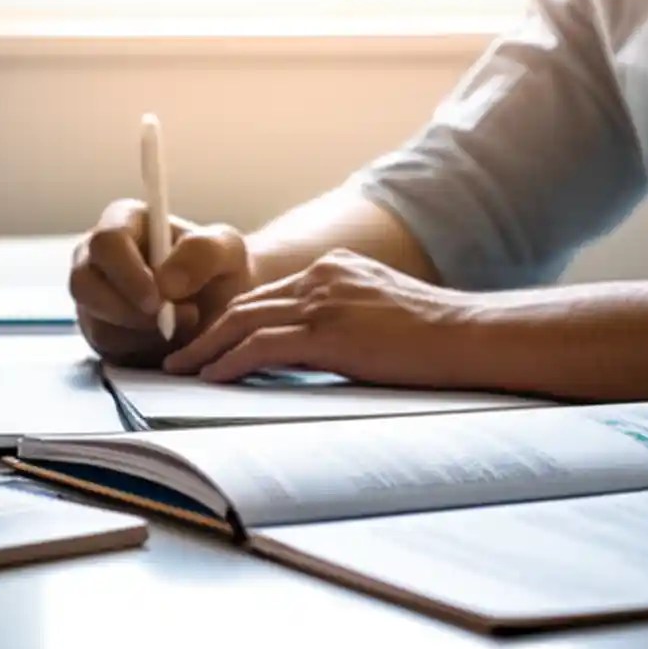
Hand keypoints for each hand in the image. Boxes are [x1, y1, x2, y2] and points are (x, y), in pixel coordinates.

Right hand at [70, 199, 255, 366]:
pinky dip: (139, 349)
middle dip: (126, 311)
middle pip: (83, 283)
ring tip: (178, 327)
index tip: (159, 299)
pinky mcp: (98, 328)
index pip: (106, 242)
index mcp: (123, 222)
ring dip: (139, 333)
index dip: (127, 273)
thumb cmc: (220, 269)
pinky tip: (166, 341)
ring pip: (95, 320)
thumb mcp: (227, 250)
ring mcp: (93, 294)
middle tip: (167, 324)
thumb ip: (201, 254)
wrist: (222, 307)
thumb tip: (164, 282)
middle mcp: (98, 256)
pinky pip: (104, 346)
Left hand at [163, 249, 486, 384]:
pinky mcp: (326, 331)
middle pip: (246, 305)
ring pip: (244, 322)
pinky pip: (261, 346)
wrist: (467, 335)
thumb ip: (341, 319)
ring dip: (206, 349)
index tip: (210, 341)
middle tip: (180, 357)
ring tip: (182, 371)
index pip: (267, 295)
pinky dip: (230, 362)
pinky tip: (212, 379)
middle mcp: (321, 277)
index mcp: (333, 269)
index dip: (232, 320)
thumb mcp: (379, 313)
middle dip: (207, 332)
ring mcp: (322, 301)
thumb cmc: (435, 335)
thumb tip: (314, 349)